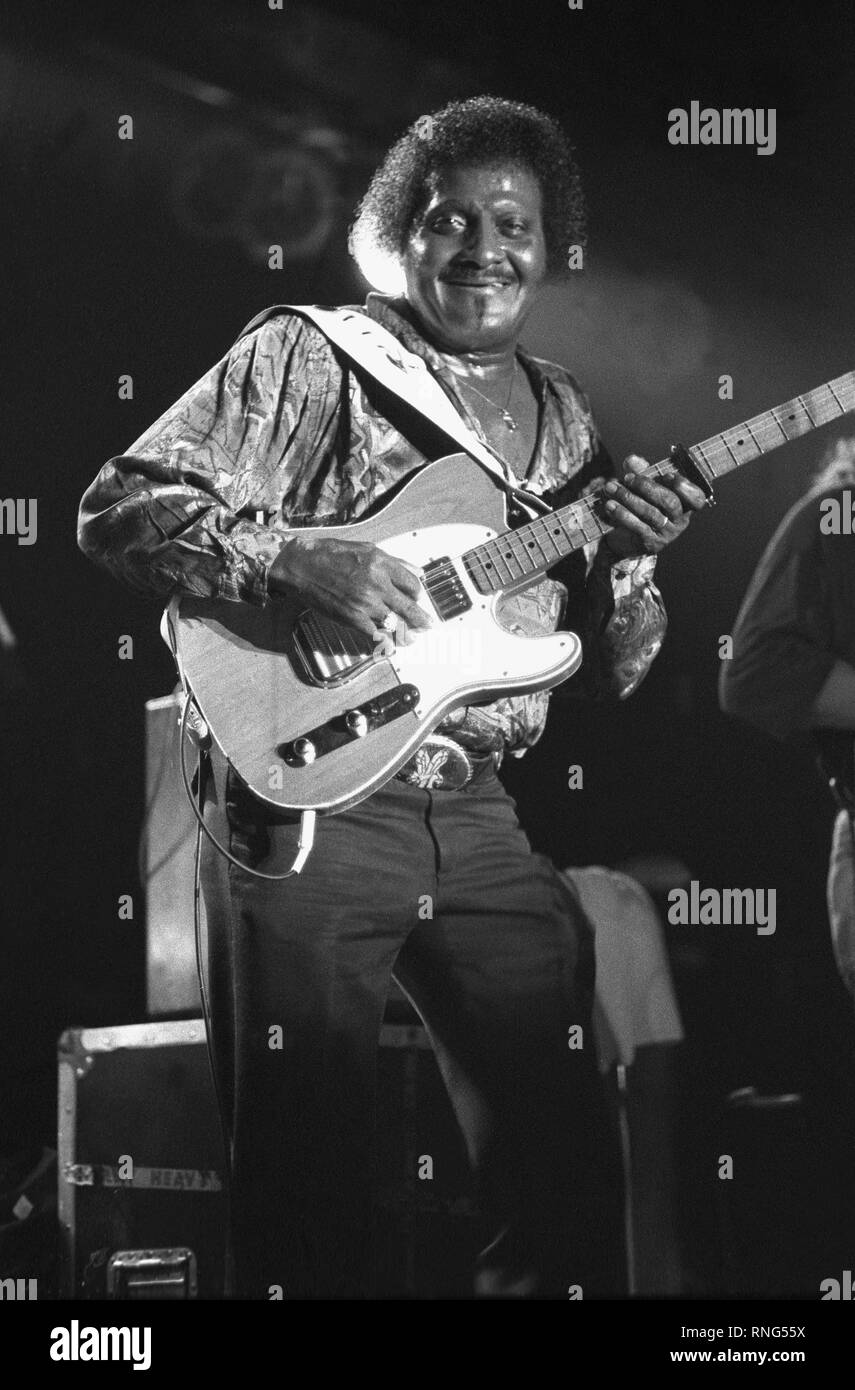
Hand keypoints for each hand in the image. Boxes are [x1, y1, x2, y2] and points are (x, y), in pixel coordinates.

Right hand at [268, 535, 432, 640]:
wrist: (301, 565)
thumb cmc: (330, 554)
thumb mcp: (366, 549)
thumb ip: (394, 562)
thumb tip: (416, 571)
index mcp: (382, 564)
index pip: (413, 584)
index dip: (418, 593)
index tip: (418, 598)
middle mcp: (377, 584)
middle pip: (409, 607)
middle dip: (421, 619)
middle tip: (428, 625)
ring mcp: (365, 603)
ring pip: (396, 623)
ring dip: (407, 633)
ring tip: (413, 638)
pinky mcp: (352, 617)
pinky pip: (375, 634)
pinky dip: (386, 642)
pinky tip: (391, 646)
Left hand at [601, 455, 708, 558]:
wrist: (626, 537)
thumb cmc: (641, 504)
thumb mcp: (643, 485)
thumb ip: (640, 470)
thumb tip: (631, 460)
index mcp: (685, 504)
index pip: (697, 498)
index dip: (685, 487)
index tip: (667, 475)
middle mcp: (680, 520)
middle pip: (670, 502)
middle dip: (647, 487)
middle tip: (627, 478)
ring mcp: (667, 534)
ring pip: (651, 514)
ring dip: (628, 498)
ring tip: (610, 488)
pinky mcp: (651, 543)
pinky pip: (638, 527)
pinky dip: (622, 514)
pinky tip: (609, 505)